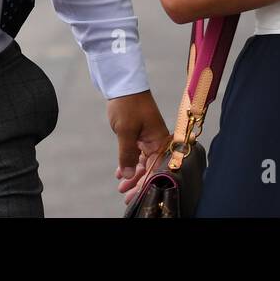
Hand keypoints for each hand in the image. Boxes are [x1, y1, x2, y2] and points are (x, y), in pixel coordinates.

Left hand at [106, 90, 169, 205]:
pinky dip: (129, 162)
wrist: (123, 84)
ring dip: (131, 173)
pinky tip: (120, 171)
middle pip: (150, 167)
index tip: (134, 196)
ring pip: (143, 161)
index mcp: (159, 140)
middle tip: (124, 194)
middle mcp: (157, 140)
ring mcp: (149, 137)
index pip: (155, 168)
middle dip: (137, 181)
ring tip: (120, 185)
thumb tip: (127, 176)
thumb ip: (127, 155)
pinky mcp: (141, 134)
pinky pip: (137, 153)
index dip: (144, 183)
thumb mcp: (125, 132)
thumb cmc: (127, 105)